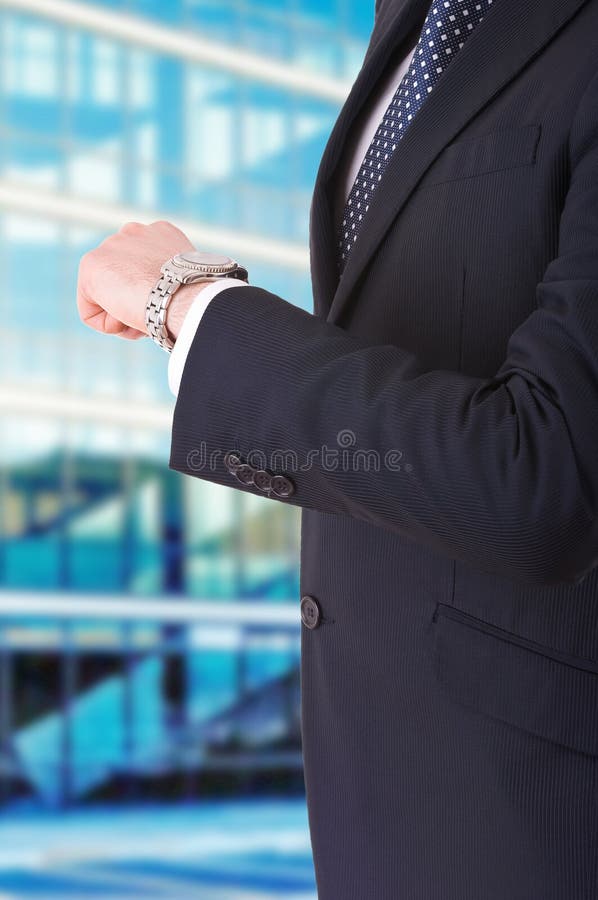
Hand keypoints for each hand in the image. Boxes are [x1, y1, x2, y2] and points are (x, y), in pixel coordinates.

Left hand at [76, 220, 207, 340]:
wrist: (185, 297)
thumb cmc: (196, 301)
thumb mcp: (185, 283)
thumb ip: (169, 280)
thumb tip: (163, 296)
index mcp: (161, 234)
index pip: (143, 269)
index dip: (154, 295)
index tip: (167, 304)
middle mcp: (134, 232)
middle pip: (123, 280)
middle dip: (133, 301)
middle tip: (156, 313)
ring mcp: (110, 246)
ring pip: (106, 295)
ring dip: (122, 313)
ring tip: (145, 316)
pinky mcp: (90, 266)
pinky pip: (91, 312)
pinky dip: (109, 325)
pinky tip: (130, 321)